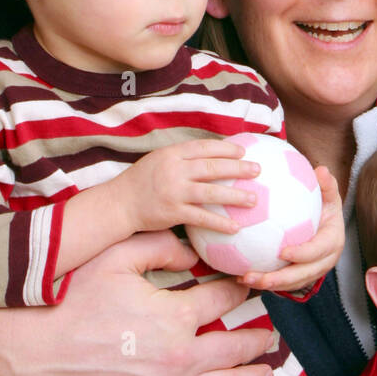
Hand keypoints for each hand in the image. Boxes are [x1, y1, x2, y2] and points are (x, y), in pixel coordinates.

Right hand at [0, 230, 274, 375]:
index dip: (238, 291)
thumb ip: (157, 246)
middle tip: (268, 334)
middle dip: (256, 339)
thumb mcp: (115, 258)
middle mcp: (183, 355)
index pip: (222, 300)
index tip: (248, 287)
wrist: (38, 355)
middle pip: (236, 347)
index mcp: (177, 315)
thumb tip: (191, 248)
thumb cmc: (73, 303)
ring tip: (266, 371)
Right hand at [120, 140, 260, 235]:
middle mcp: (174, 170)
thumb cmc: (140, 181)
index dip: (226, 149)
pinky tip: (235, 228)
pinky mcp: (173, 212)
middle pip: (212, 167)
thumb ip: (181, 157)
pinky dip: (220, 223)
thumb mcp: (158, 160)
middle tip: (258, 171)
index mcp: (172, 154)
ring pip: (211, 192)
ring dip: (235, 196)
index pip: (204, 147)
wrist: (119, 204)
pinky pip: (202, 217)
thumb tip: (210, 156)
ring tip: (253, 200)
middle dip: (238, 168)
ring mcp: (174, 191)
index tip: (243, 152)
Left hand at [240, 166, 344, 294]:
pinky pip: (282, 283)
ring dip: (267, 284)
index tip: (282, 252)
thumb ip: (326, 184)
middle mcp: (324, 261)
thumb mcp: (329, 194)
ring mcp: (312, 272)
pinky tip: (241, 276)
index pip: (317, 251)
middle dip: (279, 279)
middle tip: (257, 276)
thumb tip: (321, 170)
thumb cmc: (325, 206)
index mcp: (332, 242)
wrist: (327, 224)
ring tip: (244, 279)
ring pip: (290, 284)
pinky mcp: (299, 276)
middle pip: (302, 275)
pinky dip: (264, 281)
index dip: (302, 254)